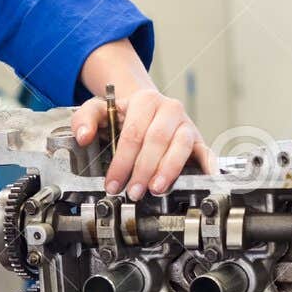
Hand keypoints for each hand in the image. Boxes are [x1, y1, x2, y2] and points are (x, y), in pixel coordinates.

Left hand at [72, 87, 214, 198]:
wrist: (147, 108)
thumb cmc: (123, 114)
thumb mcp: (99, 110)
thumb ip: (84, 119)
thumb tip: (83, 136)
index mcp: (145, 100)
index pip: (133, 134)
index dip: (122, 161)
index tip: (113, 183)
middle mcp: (169, 109)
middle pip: (157, 141)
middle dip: (143, 170)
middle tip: (133, 191)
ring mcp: (186, 124)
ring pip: (181, 145)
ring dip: (169, 169)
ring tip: (156, 189)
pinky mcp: (198, 139)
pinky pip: (206, 151)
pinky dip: (209, 165)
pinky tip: (206, 178)